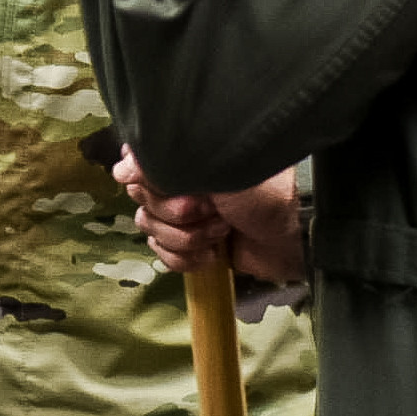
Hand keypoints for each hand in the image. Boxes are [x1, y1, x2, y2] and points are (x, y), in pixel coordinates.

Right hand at [117, 149, 304, 282]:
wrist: (295, 235)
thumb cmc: (263, 191)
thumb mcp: (215, 167)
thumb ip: (166, 162)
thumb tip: (122, 168)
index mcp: (186, 156)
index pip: (138, 164)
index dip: (146, 180)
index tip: (165, 185)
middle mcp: (182, 181)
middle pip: (142, 200)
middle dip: (175, 212)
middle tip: (210, 209)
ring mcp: (188, 215)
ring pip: (151, 230)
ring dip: (185, 237)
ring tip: (221, 232)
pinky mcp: (195, 245)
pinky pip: (164, 256)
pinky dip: (186, 259)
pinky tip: (213, 254)